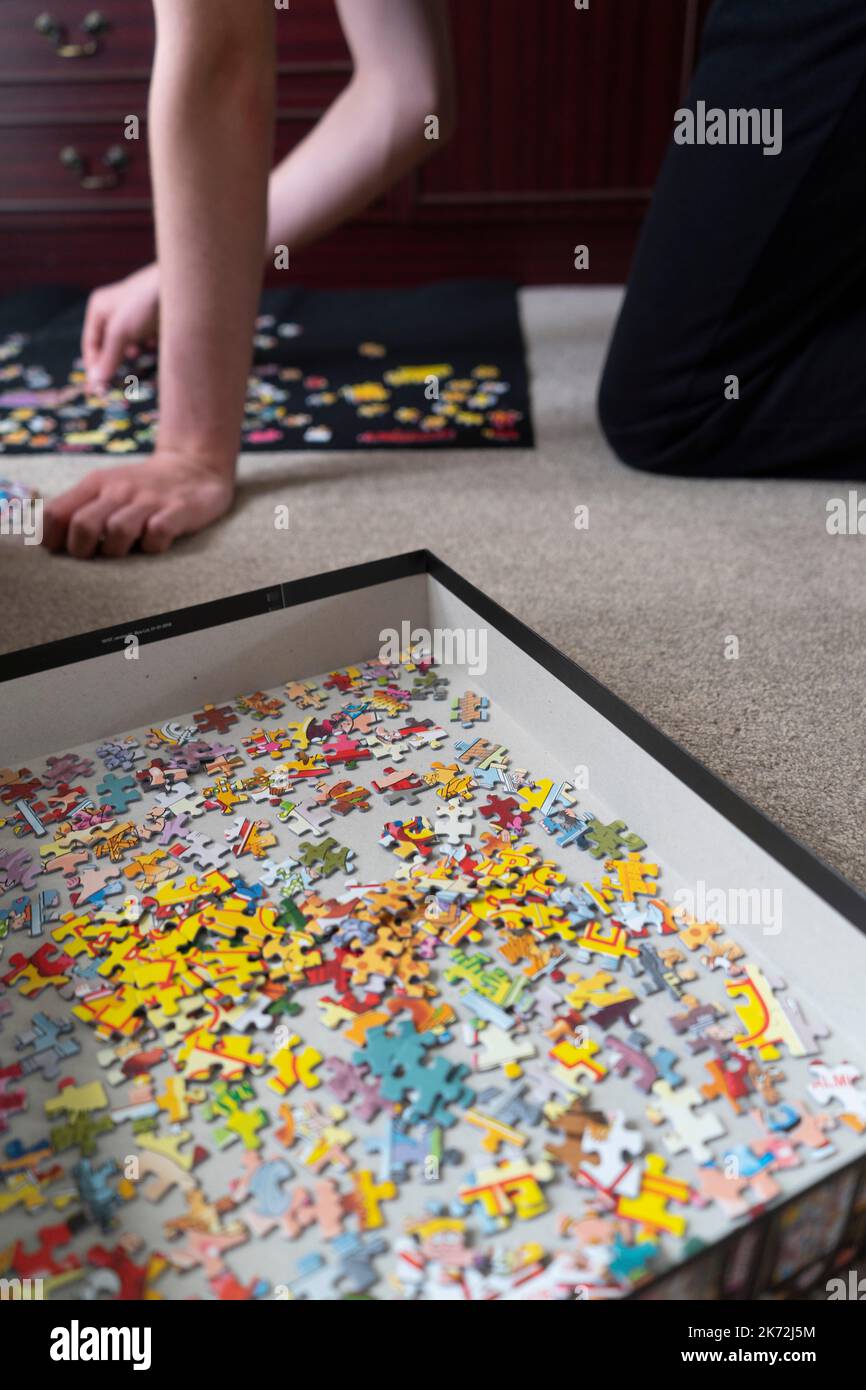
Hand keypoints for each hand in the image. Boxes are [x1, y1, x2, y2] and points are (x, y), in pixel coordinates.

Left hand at [42, 453, 235, 557]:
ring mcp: (149, 500)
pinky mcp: (178, 510)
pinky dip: (153, 546)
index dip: (53, 539)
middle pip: (83, 526)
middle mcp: (120, 490)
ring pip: (118, 532)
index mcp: (96, 484)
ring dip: (117, 550)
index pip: (57, 513)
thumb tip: (48, 538)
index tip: (63, 549)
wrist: (194, 465)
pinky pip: (157, 535)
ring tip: (126, 550)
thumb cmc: (141, 487)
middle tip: (93, 555)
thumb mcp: (105, 486)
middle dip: (82, 550)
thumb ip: (78, 507)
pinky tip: (155, 543)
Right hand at [81, 263, 159, 392]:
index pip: (91, 344)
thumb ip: (109, 357)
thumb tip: (96, 381)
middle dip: (116, 361)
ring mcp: (136, 315)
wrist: (181, 286)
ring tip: (139, 352)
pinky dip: (150, 345)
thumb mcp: (121, 332)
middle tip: (121, 380)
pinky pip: (147, 340)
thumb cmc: (144, 303)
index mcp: (99, 309)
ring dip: (134, 353)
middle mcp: (115, 311)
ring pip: (130, 344)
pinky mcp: (154, 320)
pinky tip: (155, 343)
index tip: (100, 389)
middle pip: (110, 346)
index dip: (95, 366)